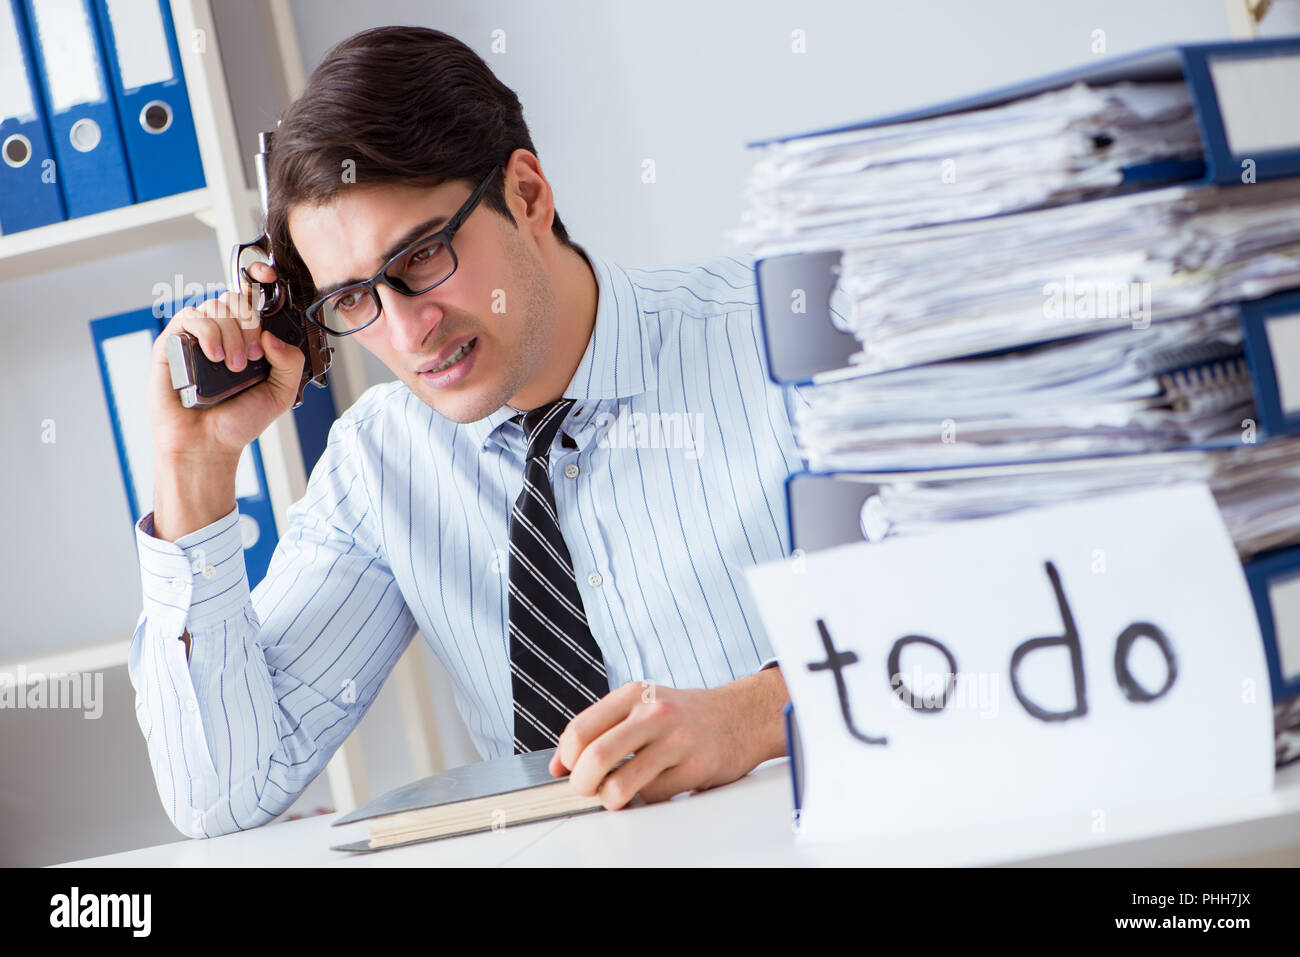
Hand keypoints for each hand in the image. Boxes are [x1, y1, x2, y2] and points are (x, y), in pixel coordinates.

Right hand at [149, 260, 305, 460]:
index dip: (259, 280)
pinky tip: (215, 357)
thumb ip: (290, 361)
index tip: (269, 278)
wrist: (208, 444)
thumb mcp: (281, 392)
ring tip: (234, 367)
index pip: (252, 298)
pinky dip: (209, 333)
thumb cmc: (239, 420)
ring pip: (216, 306)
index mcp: (247, 338)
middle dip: (251, 324)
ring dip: (231, 334)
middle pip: (236, 299)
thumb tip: (273, 335)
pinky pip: (191, 317)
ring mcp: (196, 336)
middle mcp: (222, 333)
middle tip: (254, 356)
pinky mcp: (173, 343)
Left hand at [548, 669, 789, 809]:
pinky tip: (655, 785)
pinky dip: (645, 799)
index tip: (571, 769)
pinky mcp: (695, 766)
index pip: (580, 730)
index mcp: (632, 694)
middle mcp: (654, 713)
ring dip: (610, 799)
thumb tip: (558, 767)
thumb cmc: (681, 716)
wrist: (739, 716)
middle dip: (582, 785)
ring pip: (621, 785)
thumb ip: (600, 730)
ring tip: (616, 795)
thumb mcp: (640, 707)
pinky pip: (653, 796)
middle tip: (587, 789)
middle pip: (595, 758)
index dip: (567, 759)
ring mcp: (676, 740)